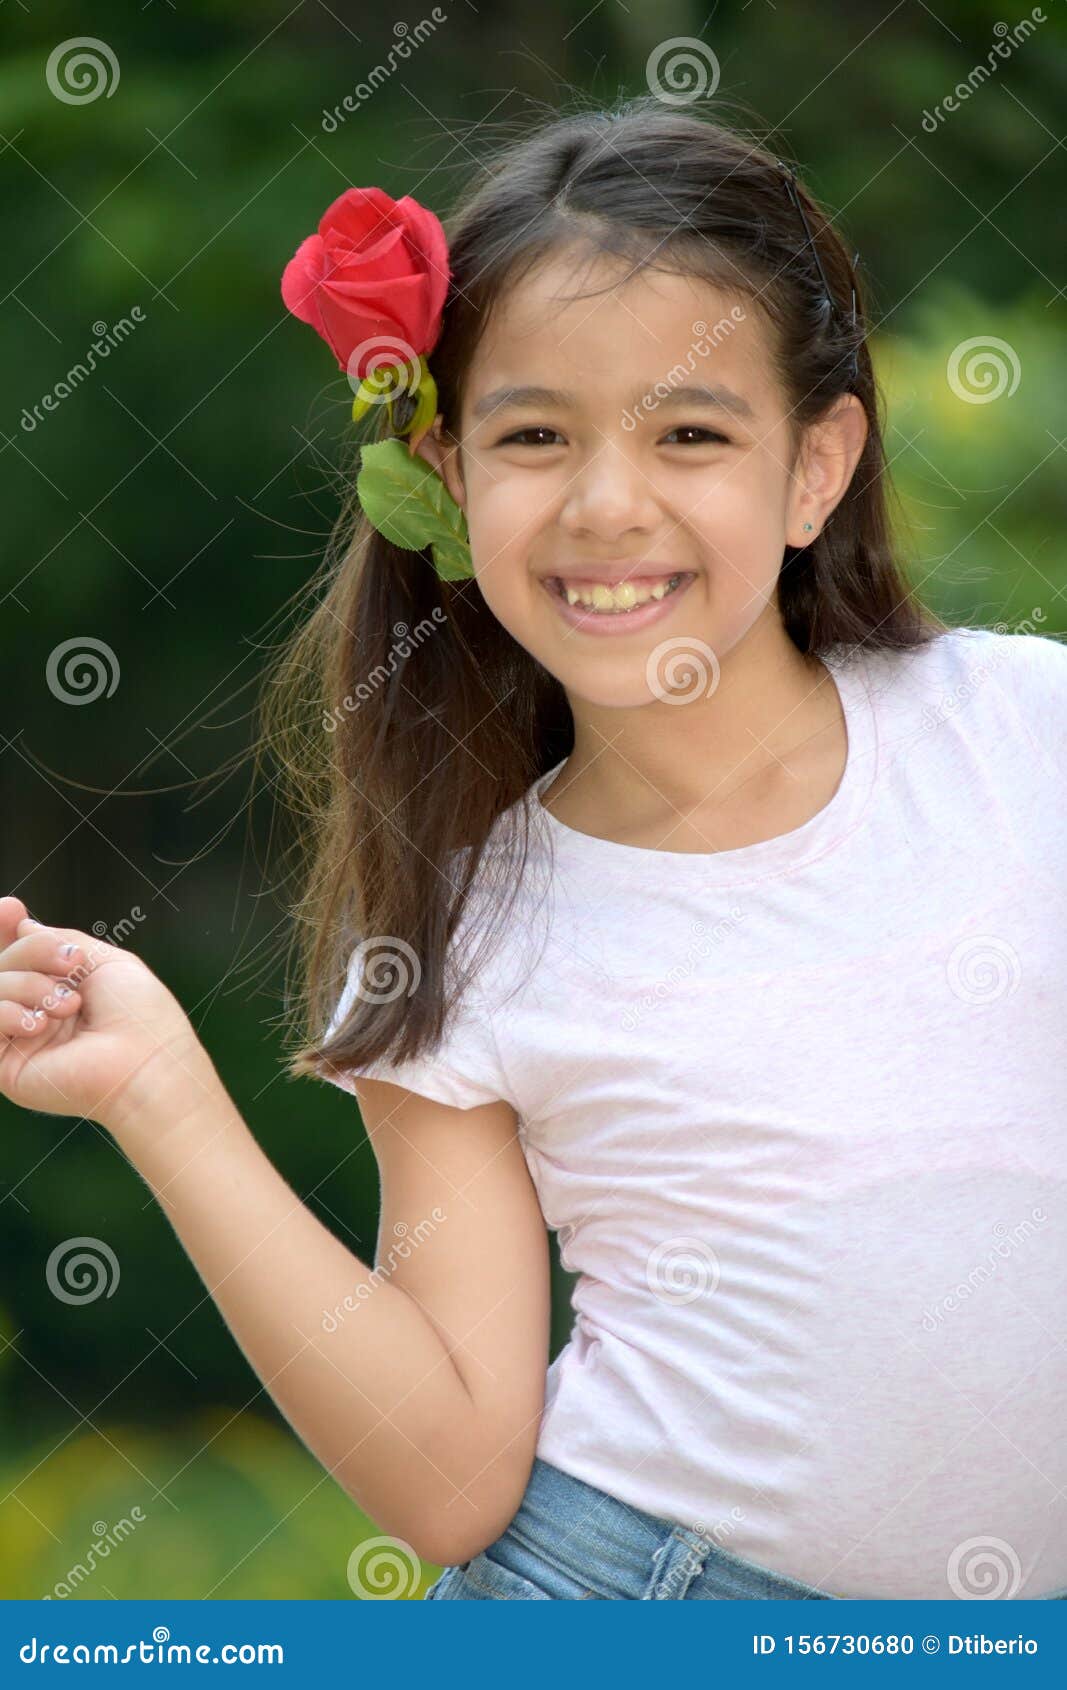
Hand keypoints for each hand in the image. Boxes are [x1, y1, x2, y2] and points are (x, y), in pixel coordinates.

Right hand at [0, 895, 222, 1142]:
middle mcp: (36, 1012)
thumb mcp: (105, 961)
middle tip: (71, 964)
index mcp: (60, 989)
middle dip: (33, 952)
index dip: (6, 930)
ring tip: (68, 1004)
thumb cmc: (141, 1018)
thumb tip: (22, 926)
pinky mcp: (6, 1066)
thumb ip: (59, 942)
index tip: (11, 908)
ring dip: (29, 985)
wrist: (147, 1064)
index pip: (18, 956)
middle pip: (4, 963)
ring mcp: (20, 1039)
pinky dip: (8, 1012)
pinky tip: (40, 1023)